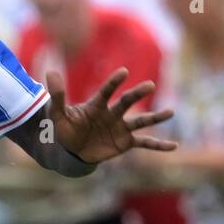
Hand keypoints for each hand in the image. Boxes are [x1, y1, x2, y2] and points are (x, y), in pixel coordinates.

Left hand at [43, 67, 176, 164]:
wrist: (70, 150)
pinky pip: (145, 143)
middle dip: (137, 94)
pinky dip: (159, 145)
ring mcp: (120, 128)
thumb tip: (50, 73)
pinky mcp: (125, 142)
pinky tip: (173, 145)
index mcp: (96, 105)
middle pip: (127, 102)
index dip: (113, 82)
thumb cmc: (64, 129)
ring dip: (155, 117)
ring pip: (141, 120)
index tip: (123, 72)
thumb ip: (57, 95)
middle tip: (149, 85)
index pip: (106, 91)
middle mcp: (112, 114)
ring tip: (171, 112)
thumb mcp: (57, 114)